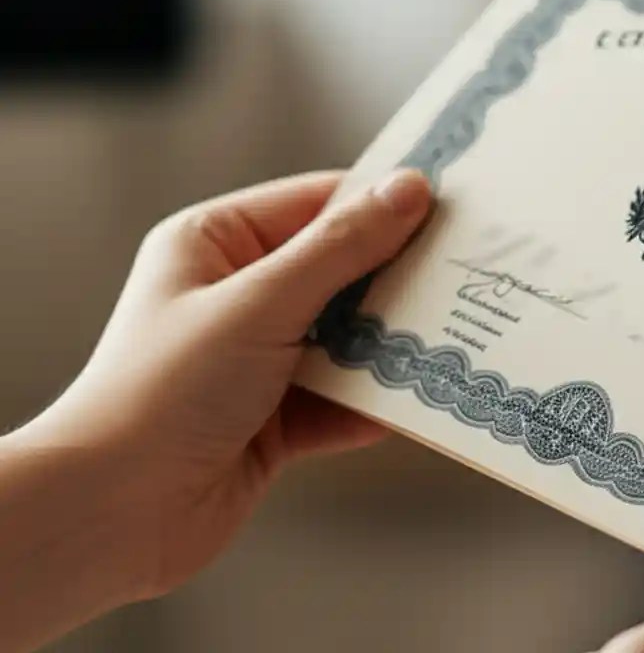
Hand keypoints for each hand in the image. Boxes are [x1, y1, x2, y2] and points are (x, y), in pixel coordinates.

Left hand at [1, 169, 430, 649]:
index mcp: (216, 244)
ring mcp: (258, 360)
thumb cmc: (163, 391)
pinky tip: (422, 403)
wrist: (114, 512)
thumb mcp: (260, 304)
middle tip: (471, 272)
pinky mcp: (277, 420)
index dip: (382, 203)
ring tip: (460, 335)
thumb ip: (340, 248)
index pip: (316, 203)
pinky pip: (344, 399)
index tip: (453, 207)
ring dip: (393, 344)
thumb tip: (409, 190)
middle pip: (340, 271)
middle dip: (399, 278)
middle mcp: (237, 296)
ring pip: (347, 338)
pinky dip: (377, 402)